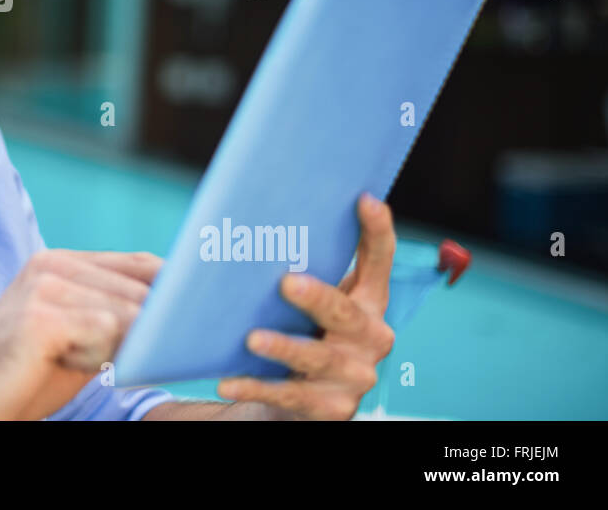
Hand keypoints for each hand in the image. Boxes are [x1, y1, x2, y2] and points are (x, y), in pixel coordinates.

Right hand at [0, 249, 162, 419]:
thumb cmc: (20, 376)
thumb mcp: (77, 338)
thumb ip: (115, 318)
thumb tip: (175, 318)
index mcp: (61, 262)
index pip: (140, 264)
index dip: (177, 286)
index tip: (204, 312)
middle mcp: (53, 265)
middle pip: (142, 289)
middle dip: (162, 325)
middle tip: (167, 351)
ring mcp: (46, 286)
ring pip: (129, 313)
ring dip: (126, 347)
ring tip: (91, 361)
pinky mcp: (42, 315)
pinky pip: (108, 331)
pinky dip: (103, 357)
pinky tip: (75, 364)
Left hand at [216, 192, 397, 419]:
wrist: (295, 403)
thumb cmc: (293, 332)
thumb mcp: (302, 303)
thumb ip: (296, 269)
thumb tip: (240, 221)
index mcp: (366, 302)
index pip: (379, 262)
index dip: (377, 231)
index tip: (363, 198)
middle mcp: (371, 338)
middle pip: (346, 314)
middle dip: (318, 297)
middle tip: (286, 282)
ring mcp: (354, 377)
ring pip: (317, 358)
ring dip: (284, 348)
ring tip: (252, 338)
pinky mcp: (331, 410)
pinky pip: (288, 396)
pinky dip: (255, 387)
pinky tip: (227, 380)